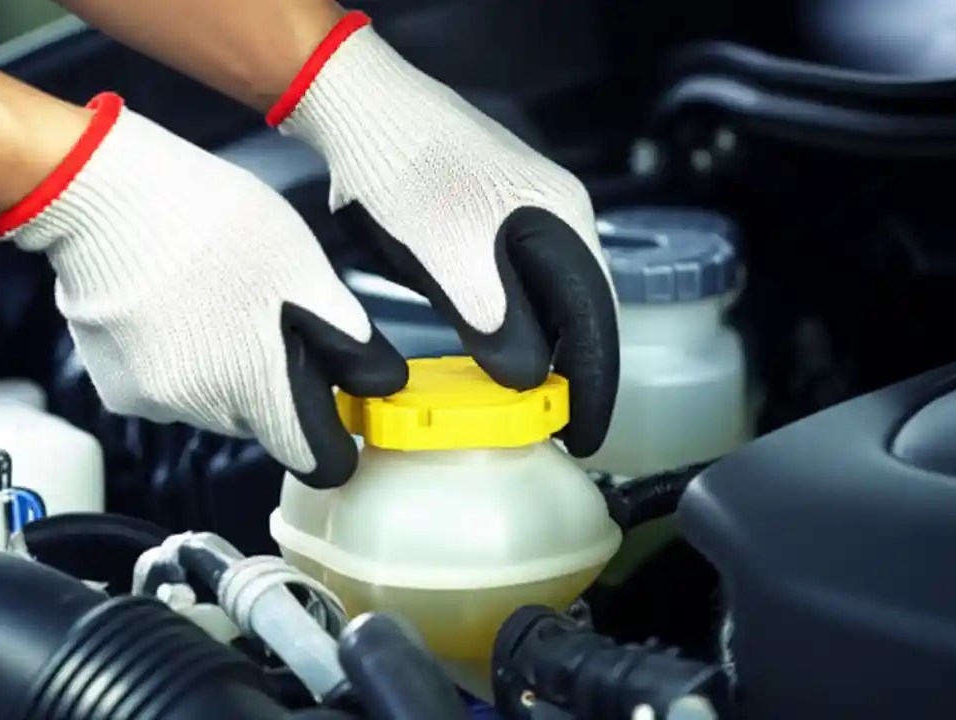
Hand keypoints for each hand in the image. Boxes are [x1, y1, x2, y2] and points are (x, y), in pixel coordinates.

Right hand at [0, 93, 406, 488]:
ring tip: (208, 298)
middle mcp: (205, 413)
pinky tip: (167, 307)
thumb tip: (378, 378)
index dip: (330, 432)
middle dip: (268, 381)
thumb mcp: (303, 266)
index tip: (328, 398)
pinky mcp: (113, 388)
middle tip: (259, 314)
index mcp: (261, 391)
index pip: (316, 458)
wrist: (103, 200)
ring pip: (210, 403)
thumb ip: (344, 333)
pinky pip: (162, 389)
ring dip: (218, 368)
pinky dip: (172, 359)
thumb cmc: (210, 225)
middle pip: (259, 423)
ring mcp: (153, 404)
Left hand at [268, 12, 619, 456]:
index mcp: (560, 220)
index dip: (594, 386)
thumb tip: (530, 379)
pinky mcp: (488, 216)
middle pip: (582, 309)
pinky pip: (519, 283)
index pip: (596, 319)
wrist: (359, 108)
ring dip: (547, 351)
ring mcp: (522, 212)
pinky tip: (500, 351)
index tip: (584, 441)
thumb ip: (495, 320)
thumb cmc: (403, 174)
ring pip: (550, 298)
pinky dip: (517, 326)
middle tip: (561, 432)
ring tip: (535, 406)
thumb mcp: (448, 256)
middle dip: (576, 373)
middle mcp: (555, 214)